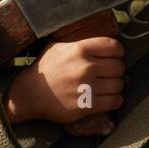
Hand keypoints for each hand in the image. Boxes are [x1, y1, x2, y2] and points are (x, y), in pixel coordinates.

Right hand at [5, 36, 124, 124]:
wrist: (30, 94)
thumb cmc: (44, 69)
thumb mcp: (57, 47)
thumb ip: (79, 43)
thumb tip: (98, 42)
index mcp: (80, 49)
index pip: (114, 46)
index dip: (118, 51)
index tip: (115, 56)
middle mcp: (86, 67)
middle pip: (119, 66)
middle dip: (116, 70)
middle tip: (109, 73)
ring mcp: (88, 87)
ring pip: (119, 84)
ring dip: (116, 86)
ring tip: (108, 86)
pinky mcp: (88, 105)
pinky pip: (114, 101)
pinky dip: (115, 100)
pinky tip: (108, 98)